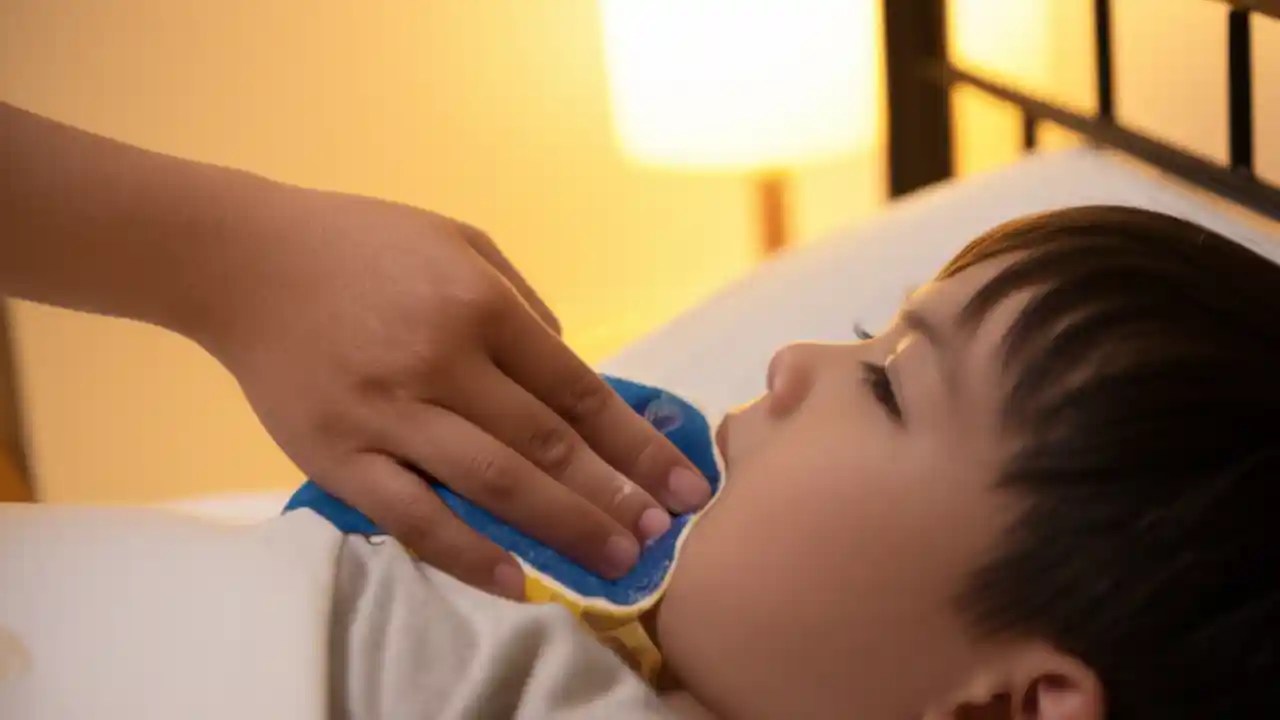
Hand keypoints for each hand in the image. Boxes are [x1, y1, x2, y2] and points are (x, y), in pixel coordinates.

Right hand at [205, 187, 710, 597]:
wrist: (243, 261)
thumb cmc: (360, 245)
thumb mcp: (457, 241)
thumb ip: (520, 302)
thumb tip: (571, 364)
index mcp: (478, 306)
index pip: (577, 390)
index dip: (635, 443)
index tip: (681, 482)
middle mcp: (441, 360)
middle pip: (548, 443)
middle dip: (614, 495)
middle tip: (660, 537)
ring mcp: (388, 412)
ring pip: (493, 482)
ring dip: (562, 527)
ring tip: (614, 561)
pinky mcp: (338, 454)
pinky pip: (411, 514)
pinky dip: (464, 551)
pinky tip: (513, 578)